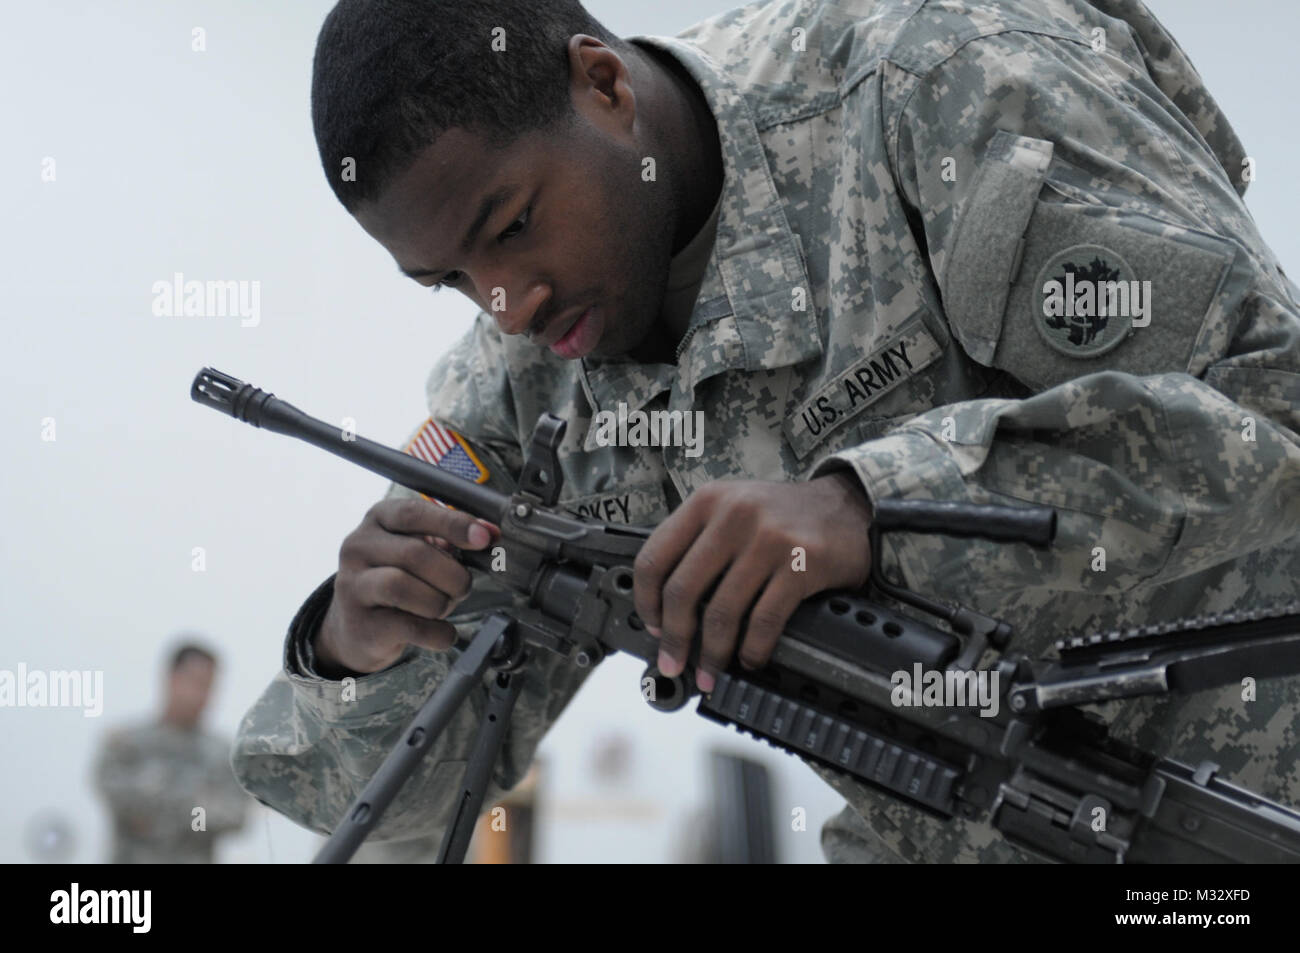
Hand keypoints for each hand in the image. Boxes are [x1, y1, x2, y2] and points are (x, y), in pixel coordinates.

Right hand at [315, 498, 499, 674]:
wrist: (358, 626)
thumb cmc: (396, 577)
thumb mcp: (419, 548)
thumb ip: (452, 538)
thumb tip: (490, 533)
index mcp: (378, 519)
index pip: (413, 513)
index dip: (453, 524)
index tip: (483, 538)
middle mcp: (358, 547)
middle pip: (414, 553)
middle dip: (452, 574)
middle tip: (462, 587)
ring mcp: (353, 585)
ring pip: (404, 587)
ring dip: (440, 602)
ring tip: (443, 607)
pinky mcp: (361, 623)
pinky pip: (410, 627)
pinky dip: (438, 632)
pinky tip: (442, 632)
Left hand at [633, 472, 872, 692]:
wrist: (849, 506)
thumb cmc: (784, 515)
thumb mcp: (732, 508)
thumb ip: (698, 542)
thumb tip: (666, 607)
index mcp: (707, 501)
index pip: (654, 557)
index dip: (646, 602)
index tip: (653, 627)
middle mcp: (733, 515)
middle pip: (683, 590)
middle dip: (674, 638)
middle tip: (673, 664)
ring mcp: (768, 539)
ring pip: (722, 611)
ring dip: (711, 654)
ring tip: (709, 674)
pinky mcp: (800, 563)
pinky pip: (764, 620)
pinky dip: (752, 649)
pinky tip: (749, 659)